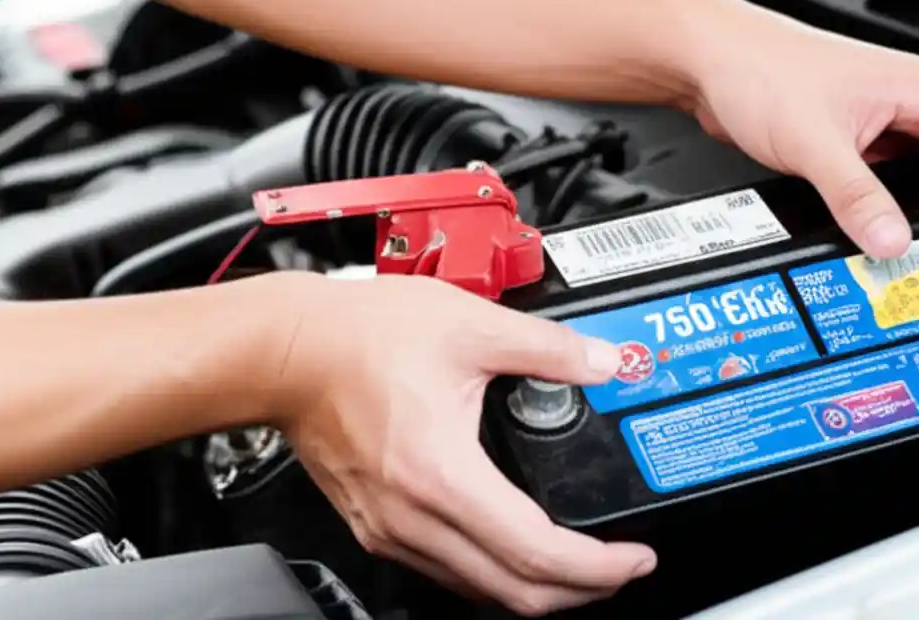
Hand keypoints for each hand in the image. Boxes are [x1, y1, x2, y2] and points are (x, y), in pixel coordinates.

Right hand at [265, 273, 653, 616]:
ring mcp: (390, 530)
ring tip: (580, 563)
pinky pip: (447, 572)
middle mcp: (414, 519)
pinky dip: (494, 573)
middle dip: (579, 591)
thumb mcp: (470, 326)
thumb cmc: (358, 337)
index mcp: (443, 475)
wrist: (284, 350)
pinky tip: (516, 547)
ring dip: (536, 587)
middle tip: (620, 568)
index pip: (537, 553)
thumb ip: (549, 348)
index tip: (634, 558)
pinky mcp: (376, 526)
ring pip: (478, 590)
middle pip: (512, 591)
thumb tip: (605, 362)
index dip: (597, 567)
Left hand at [681, 4, 918, 258]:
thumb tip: (893, 241)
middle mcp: (906, 100)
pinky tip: (893, 229)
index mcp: (918, 90)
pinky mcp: (853, 135)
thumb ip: (857, 197)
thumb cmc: (758, 70)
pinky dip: (903, 205)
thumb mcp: (814, 142)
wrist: (709, 60)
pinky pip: (896, 174)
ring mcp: (880, 118)